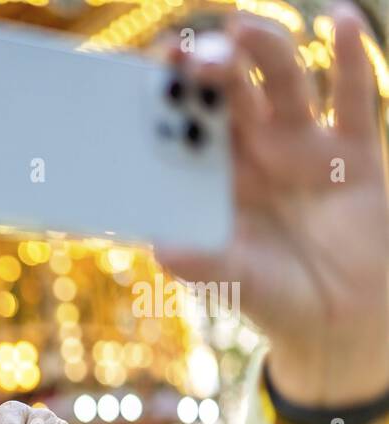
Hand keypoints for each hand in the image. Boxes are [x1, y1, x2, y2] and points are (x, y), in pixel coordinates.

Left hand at [156, 5, 388, 407]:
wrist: (339, 318)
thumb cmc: (272, 296)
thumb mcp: (234, 282)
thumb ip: (204, 262)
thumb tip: (164, 249)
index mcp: (214, 177)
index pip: (186, 125)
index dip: (168, 97)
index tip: (145, 73)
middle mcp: (254, 151)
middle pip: (227, 92)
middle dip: (206, 65)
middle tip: (183, 50)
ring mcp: (304, 145)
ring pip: (282, 82)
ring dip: (263, 50)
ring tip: (241, 28)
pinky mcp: (353, 151)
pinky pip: (352, 97)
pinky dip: (349, 57)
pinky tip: (339, 19)